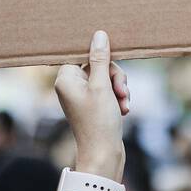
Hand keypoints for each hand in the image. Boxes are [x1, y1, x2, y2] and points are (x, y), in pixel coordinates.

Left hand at [54, 30, 130, 181]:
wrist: (104, 155)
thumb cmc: (99, 121)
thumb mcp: (102, 86)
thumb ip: (100, 59)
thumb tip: (98, 34)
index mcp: (65, 79)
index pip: (81, 53)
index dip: (98, 54)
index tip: (110, 59)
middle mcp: (71, 86)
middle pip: (97, 64)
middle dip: (114, 76)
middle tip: (121, 90)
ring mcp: (83, 96)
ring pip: (106, 77)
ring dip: (119, 88)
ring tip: (124, 102)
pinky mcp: (94, 105)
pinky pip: (109, 91)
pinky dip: (118, 97)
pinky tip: (124, 109)